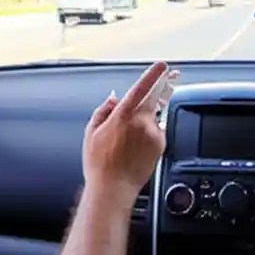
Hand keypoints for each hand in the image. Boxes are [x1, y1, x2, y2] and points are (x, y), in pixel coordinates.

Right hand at [82, 62, 177, 202]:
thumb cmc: (99, 164)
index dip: (153, 74)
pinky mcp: (161, 145)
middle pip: (154, 98)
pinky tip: (137, 147)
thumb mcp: (91, 133)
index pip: (141, 88)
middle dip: (160, 89)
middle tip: (163, 84)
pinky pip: (157, 131)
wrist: (113, 189)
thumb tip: (113, 98)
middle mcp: (141, 122)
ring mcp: (153, 133)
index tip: (162, 65)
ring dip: (147, 119)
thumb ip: (103, 110)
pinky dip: (150, 133)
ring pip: (154, 116)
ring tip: (130, 140)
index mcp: (122, 115)